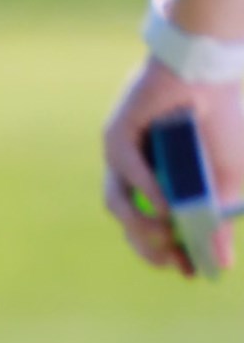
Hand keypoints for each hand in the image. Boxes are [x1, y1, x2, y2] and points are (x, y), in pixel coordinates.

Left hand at [102, 59, 243, 275]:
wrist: (212, 70)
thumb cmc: (221, 120)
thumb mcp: (226, 179)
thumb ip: (218, 219)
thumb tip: (220, 263)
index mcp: (158, 185)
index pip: (150, 230)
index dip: (165, 254)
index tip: (187, 272)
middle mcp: (134, 174)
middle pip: (129, 223)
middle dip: (149, 247)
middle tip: (174, 260)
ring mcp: (123, 156)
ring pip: (118, 203)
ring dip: (143, 225)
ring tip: (170, 231)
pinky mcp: (117, 134)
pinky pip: (124, 168)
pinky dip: (146, 190)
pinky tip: (165, 206)